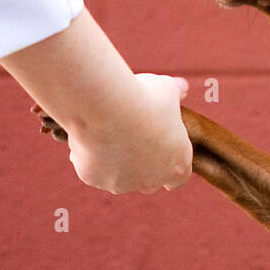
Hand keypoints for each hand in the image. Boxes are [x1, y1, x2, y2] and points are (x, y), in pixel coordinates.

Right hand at [64, 74, 192, 194]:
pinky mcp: (94, 178)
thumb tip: (181, 86)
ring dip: (114, 158)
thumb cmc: (144, 98)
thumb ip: (176, 92)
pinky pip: (91, 167)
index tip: (161, 147)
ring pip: (117, 174)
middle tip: (131, 134)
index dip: (170, 163)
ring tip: (107, 128)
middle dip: (140, 161)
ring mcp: (121, 183)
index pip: (178, 177)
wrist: (109, 107)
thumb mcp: (167, 89)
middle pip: (148, 179)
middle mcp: (151, 181)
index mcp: (177, 165)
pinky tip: (89, 133)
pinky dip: (89, 154)